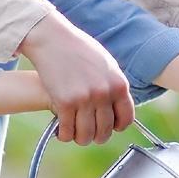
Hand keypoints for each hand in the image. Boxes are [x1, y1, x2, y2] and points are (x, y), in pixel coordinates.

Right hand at [19, 11, 134, 145]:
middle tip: (88, 132)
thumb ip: (113, 86)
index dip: (117, 127)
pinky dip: (64, 135)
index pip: (126, 119)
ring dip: (80, 138)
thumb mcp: (106, 64)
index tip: (108, 127)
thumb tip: (117, 107)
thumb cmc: (78, 49)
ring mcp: (84, 99)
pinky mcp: (64, 102)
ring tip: (74, 133)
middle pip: (105, 130)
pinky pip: (67, 131)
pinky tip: (61, 130)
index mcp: (119, 84)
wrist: (52, 38)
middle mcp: (104, 93)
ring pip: (86, 135)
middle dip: (96, 136)